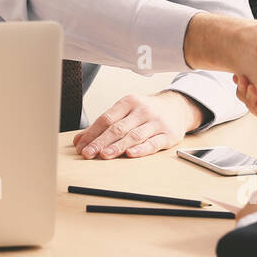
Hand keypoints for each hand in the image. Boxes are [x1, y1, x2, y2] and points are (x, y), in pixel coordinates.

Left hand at [73, 91, 203, 158]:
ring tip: (105, 155)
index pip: (106, 118)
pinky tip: (131, 154)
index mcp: (128, 102)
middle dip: (101, 141)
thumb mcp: (125, 111)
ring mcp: (156, 122)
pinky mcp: (168, 134)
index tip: (81, 146)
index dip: (92, 133)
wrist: (177, 107)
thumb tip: (80, 140)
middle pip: (118, 128)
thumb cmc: (146, 111)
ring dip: (118, 146)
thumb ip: (103, 126)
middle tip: (88, 153)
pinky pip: (153, 143)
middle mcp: (142, 110)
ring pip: (134, 135)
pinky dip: (141, 149)